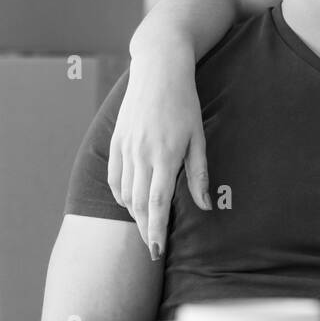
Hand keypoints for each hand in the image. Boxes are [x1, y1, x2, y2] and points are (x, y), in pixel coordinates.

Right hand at [108, 51, 211, 258]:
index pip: (155, 204)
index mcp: (164, 155)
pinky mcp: (117, 140)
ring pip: (124, 193)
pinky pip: (114, 177)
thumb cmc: (184, 102)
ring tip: (144, 227)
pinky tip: (129, 201)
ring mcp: (126, 147)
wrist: (158, 68)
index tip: (156, 251)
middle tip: (153, 247)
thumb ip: (198, 173)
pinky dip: (120, 194)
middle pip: (137, 205)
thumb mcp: (198, 136)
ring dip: (133, 214)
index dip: (155, 231)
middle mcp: (141, 154)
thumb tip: (204, 206)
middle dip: (144, 229)